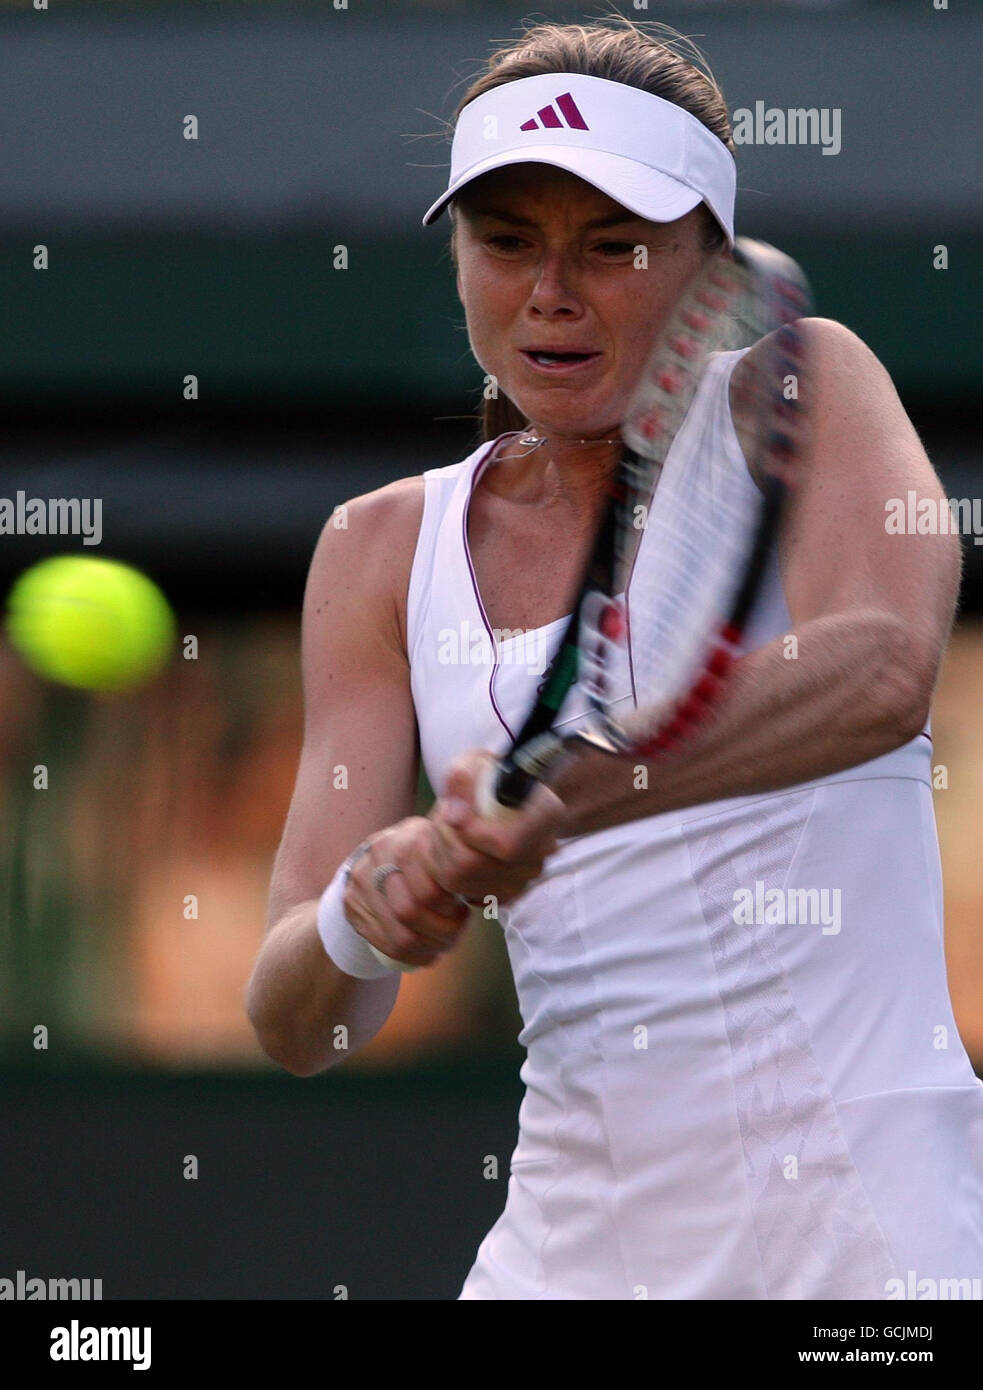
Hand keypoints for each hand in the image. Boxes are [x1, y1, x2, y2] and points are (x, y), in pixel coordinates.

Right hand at [343, 817, 469, 969]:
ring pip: (400, 937)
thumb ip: (463, 859)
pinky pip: (384, 946)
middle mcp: (378, 857)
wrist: (377, 857)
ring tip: (443, 943)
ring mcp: (360, 882)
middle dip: (442, 931)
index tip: (464, 910)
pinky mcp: (352, 906)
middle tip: (457, 931)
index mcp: (409, 839)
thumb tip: (492, 882)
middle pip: (412, 912)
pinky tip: (427, 953)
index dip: (452, 908)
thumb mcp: (444, 847)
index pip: (431, 888)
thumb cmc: (425, 856)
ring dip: (429, 948)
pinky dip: (412, 957)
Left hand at [425, 750, 566, 910]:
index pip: (507, 845)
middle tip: (443, 814)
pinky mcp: (506, 894)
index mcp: (545, 814)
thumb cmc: (489, 777)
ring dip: (439, 854)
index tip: (453, 811)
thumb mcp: (474, 762)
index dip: (471, 833)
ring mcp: (525, 878)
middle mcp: (542, 852)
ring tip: (446, 830)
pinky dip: (447, 874)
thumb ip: (462, 777)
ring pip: (461, 883)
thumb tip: (454, 816)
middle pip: (475, 865)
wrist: (502, 797)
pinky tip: (452, 850)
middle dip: (445, 838)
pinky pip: (463, 894)